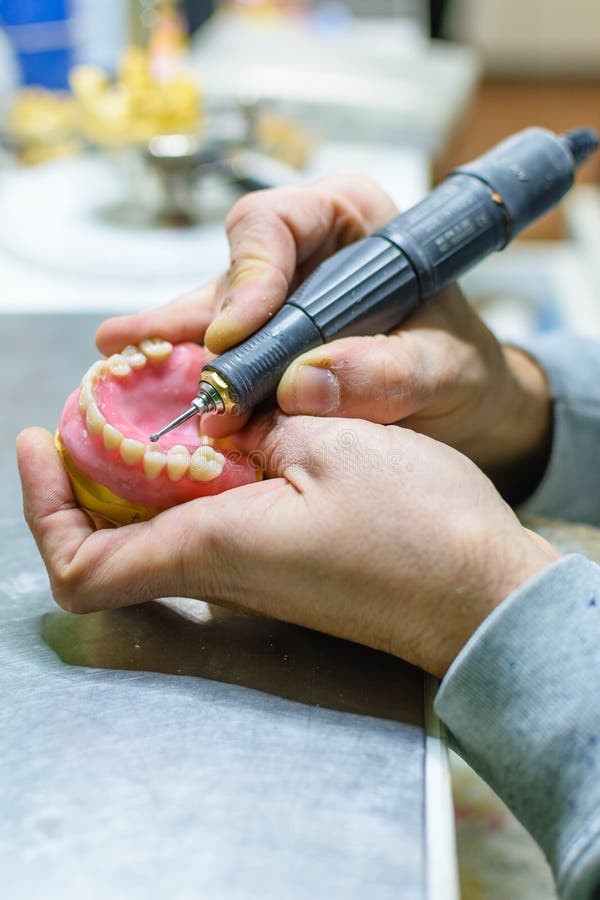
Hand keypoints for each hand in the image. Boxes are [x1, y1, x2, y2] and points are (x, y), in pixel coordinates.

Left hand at [17, 417, 558, 676]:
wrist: (477, 589)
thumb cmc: (414, 528)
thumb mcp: (327, 442)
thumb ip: (256, 422)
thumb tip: (220, 417)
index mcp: (211, 544)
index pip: (81, 564)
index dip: (42, 508)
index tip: (39, 441)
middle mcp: (218, 564)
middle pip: (109, 530)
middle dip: (91, 461)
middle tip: (105, 396)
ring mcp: (248, 564)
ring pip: (157, 516)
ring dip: (144, 456)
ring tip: (162, 390)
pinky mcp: (279, 554)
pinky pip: (208, 511)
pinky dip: (195, 464)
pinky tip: (226, 418)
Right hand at [95, 175, 551, 497]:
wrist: (462, 408)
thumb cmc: (460, 371)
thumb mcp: (445, 369)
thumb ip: (391, 373)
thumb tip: (302, 386)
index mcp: (352, 220)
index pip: (277, 224)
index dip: (248, 274)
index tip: (234, 335)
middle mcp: (304, 250)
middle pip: (234, 273)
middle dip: (205, 323)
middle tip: (172, 362)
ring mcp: (277, 296)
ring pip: (213, 310)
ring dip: (175, 341)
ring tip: (120, 353)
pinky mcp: (263, 340)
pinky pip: (216, 348)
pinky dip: (186, 365)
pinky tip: (130, 365)